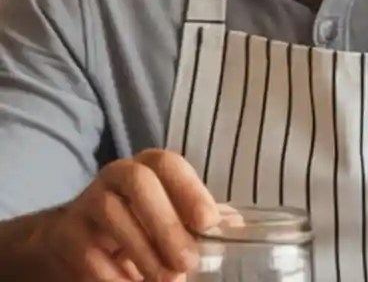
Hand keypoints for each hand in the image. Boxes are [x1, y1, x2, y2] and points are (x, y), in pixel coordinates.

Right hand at [32, 149, 219, 281]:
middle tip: (188, 261)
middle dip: (167, 223)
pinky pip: (89, 251)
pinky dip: (114, 274)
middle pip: (139, 183)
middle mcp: (115, 175)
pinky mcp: (65, 235)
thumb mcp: (171, 215)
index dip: (189, 189)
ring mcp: (86, 202)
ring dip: (144, 251)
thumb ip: (200, 218)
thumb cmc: (139, 223)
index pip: (167, 163)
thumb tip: (236, 227)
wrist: (76, 241)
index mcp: (148, 167)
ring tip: (167, 279)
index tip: (207, 222)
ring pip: (112, 214)